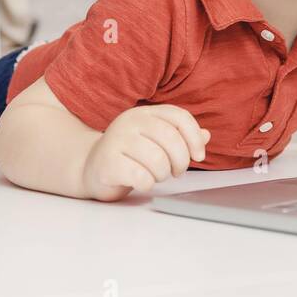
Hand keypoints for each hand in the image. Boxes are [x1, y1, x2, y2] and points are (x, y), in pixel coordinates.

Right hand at [81, 105, 210, 200]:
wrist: (90, 168)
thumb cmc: (128, 155)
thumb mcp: (155, 141)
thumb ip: (180, 137)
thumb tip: (206, 135)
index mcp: (144, 113)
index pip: (179, 117)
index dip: (194, 137)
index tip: (199, 155)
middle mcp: (129, 122)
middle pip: (171, 139)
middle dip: (181, 161)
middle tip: (176, 171)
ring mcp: (116, 140)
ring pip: (158, 160)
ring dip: (162, 174)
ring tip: (155, 175)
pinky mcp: (107, 162)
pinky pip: (141, 176)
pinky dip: (147, 183)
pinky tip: (140, 181)